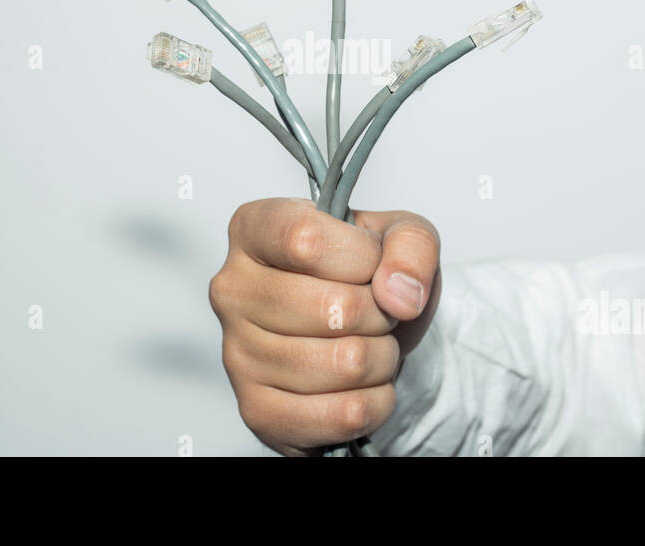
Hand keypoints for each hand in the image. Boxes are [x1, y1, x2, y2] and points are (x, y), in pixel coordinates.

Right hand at [209, 198, 441, 455]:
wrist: (358, 330)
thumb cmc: (365, 272)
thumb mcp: (400, 235)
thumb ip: (411, 244)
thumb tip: (398, 294)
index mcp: (254, 229)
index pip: (305, 240)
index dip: (361, 258)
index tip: (372, 264)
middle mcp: (233, 288)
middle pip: (334, 308)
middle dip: (380, 314)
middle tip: (375, 311)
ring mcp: (237, 353)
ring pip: (346, 364)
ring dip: (382, 358)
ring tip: (368, 343)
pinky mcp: (257, 410)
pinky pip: (343, 414)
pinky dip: (375, 401)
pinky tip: (362, 383)